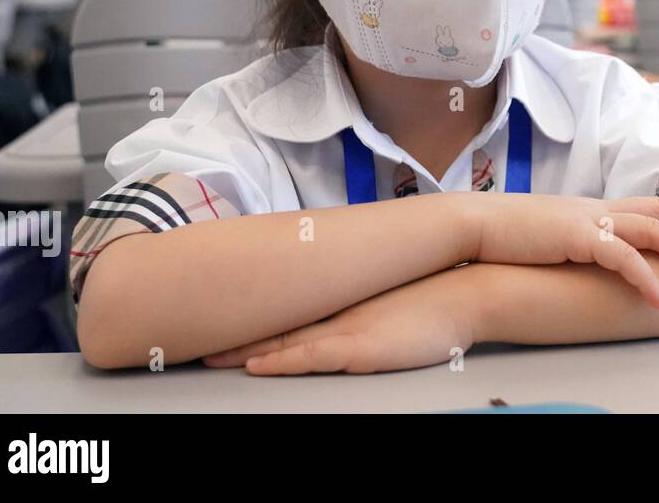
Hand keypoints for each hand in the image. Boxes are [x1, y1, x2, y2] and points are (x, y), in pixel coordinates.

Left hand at [204, 268, 475, 374]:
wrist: (466, 293)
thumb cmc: (433, 296)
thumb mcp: (388, 294)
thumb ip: (360, 299)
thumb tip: (337, 303)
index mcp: (340, 297)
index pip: (284, 304)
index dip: (248, 312)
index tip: (216, 313)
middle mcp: (335, 310)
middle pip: (272, 322)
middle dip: (232, 329)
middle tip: (192, 334)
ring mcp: (344, 329)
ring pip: (282, 341)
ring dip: (243, 350)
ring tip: (206, 356)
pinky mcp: (359, 348)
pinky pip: (309, 358)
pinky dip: (279, 362)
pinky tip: (255, 366)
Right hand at [460, 193, 658, 307]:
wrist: (476, 223)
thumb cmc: (507, 232)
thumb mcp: (550, 232)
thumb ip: (575, 238)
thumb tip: (588, 251)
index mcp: (592, 208)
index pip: (645, 204)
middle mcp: (597, 209)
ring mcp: (590, 221)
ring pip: (652, 231)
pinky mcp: (578, 238)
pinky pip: (623, 260)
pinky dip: (645, 278)